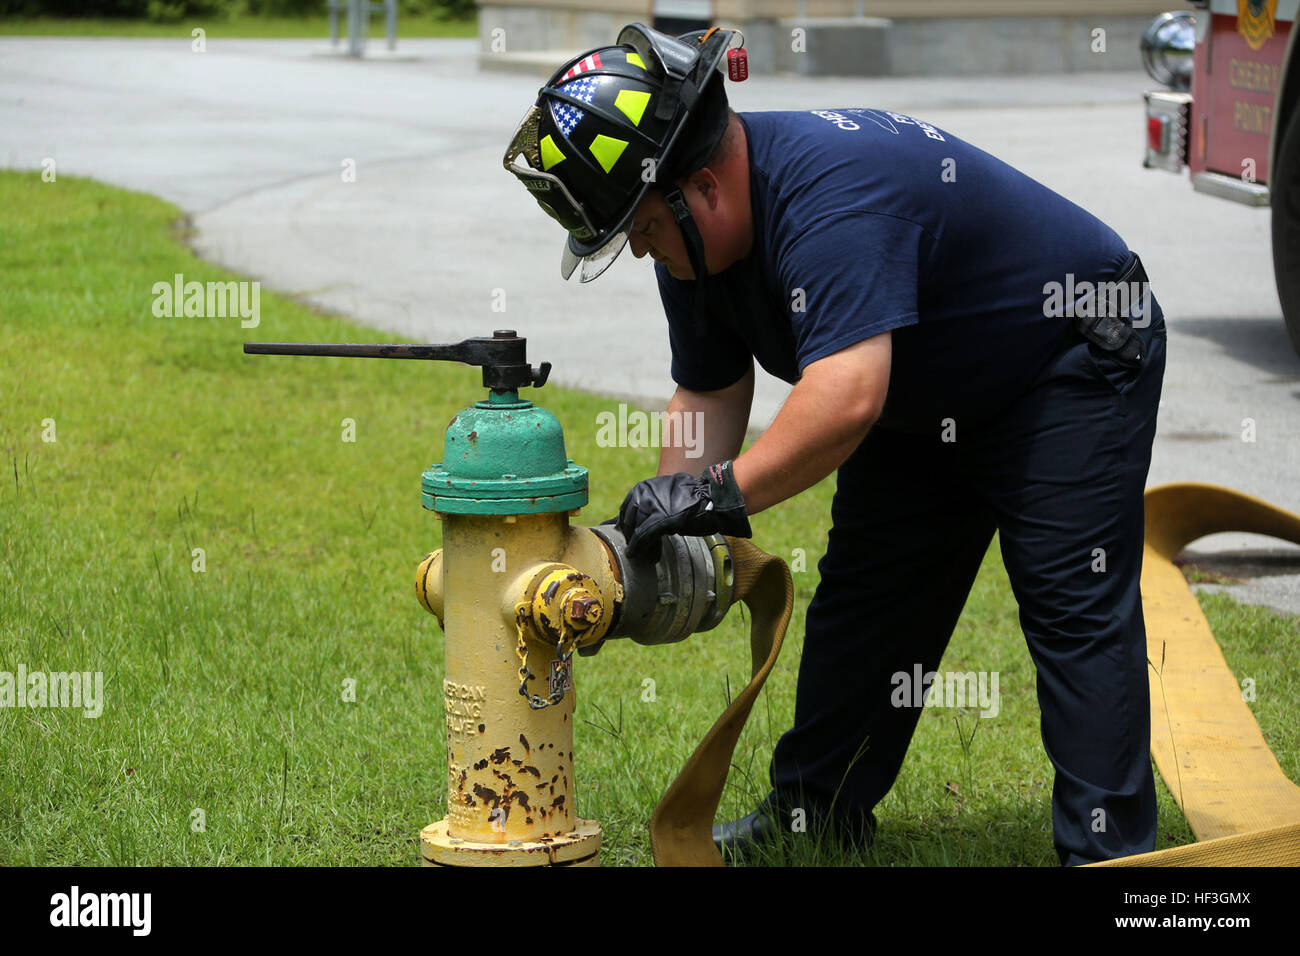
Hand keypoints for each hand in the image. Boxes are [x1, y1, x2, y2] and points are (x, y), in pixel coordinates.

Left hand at [615, 460, 751, 557]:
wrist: (710, 500)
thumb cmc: (692, 499)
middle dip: (630, 534)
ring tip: (639, 552)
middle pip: (628, 519)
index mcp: (645, 487)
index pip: (627, 508)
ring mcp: (651, 506)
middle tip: (635, 545)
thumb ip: (652, 502)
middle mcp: (644, 494)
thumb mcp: (666, 494)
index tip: (630, 533)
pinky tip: (636, 554)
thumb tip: (641, 516)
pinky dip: (637, 547)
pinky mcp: (658, 520)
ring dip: (635, 542)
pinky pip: (642, 537)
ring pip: (634, 529)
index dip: (627, 523)